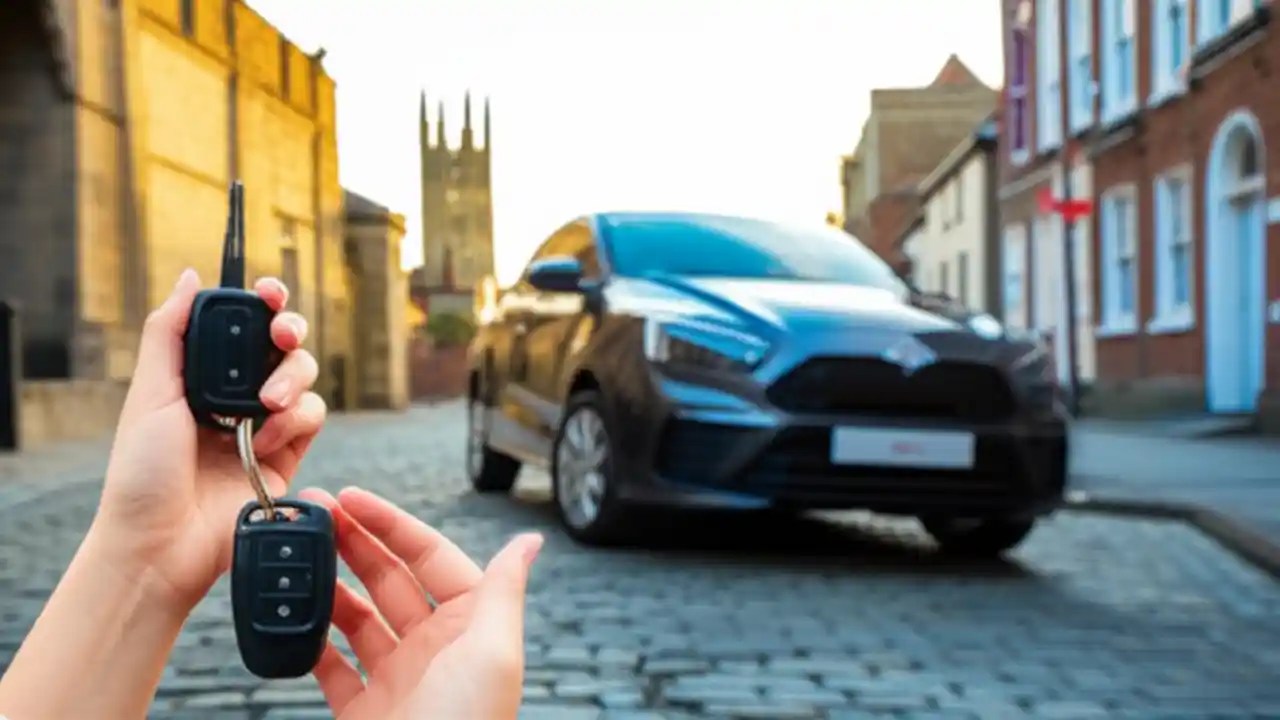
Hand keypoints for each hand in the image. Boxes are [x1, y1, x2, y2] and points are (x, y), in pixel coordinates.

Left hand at [94, 268, 325, 610]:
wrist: (163, 542)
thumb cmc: (143, 473)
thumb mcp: (149, 393)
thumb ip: (171, 333)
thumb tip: (191, 277)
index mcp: (201, 377)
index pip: (241, 326)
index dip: (262, 303)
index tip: (268, 292)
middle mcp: (236, 396)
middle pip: (282, 343)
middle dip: (288, 330)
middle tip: (281, 334)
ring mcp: (265, 425)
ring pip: (303, 375)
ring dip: (291, 379)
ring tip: (266, 405)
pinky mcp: (289, 456)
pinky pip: (313, 416)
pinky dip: (296, 419)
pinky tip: (268, 438)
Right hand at [299, 487, 542, 719]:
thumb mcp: (495, 653)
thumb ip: (503, 591)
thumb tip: (531, 540)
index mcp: (472, 626)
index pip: (430, 556)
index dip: (391, 524)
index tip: (351, 498)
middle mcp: (436, 648)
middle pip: (389, 579)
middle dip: (352, 542)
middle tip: (311, 513)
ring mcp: (398, 678)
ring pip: (357, 617)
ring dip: (328, 583)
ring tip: (294, 553)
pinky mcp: (363, 710)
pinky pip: (331, 666)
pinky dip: (310, 641)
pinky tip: (291, 616)